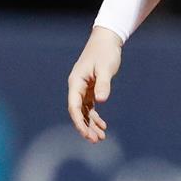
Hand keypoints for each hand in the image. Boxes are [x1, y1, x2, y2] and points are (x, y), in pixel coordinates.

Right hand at [67, 26, 123, 142]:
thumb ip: (103, 84)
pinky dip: (95, 117)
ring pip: (84, 111)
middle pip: (78, 112)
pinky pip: (89, 107)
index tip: (86, 134)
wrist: (107, 40)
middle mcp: (77, 86)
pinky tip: (103, 126)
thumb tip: (100, 100)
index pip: (73, 106)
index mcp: (76, 82)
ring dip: (91, 124)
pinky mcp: (90, 88)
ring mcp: (83, 88)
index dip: (78, 122)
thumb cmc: (105, 52)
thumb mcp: (106, 68)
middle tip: (96, 140)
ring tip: (101, 137)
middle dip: (85, 127)